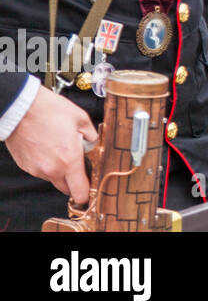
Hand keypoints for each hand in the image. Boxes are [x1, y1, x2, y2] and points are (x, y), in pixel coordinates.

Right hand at [4, 85, 98, 204]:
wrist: (21, 108)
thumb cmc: (49, 111)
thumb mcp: (81, 119)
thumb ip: (91, 135)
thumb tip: (93, 142)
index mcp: (69, 160)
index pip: (80, 191)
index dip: (87, 193)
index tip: (91, 188)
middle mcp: (52, 169)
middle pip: (67, 189)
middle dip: (75, 182)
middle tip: (79, 167)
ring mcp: (36, 169)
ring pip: (53, 179)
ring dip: (60, 171)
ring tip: (61, 150)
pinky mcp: (26, 166)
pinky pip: (40, 171)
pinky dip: (47, 164)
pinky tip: (49, 148)